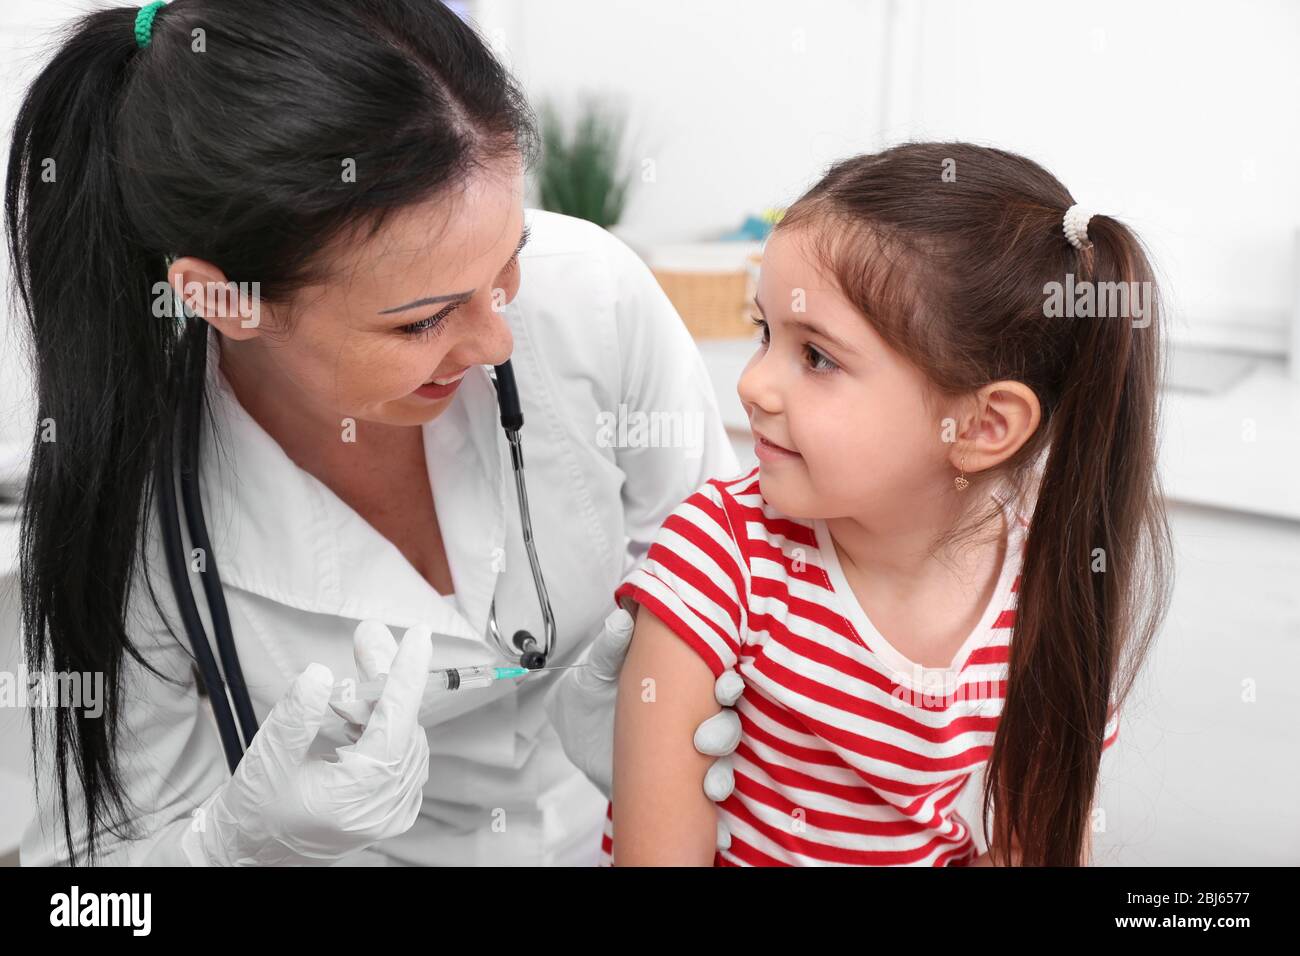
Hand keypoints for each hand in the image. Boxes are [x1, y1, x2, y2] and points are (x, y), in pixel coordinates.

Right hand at [181, 623, 430, 865]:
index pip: (397, 724)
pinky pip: (400, 751)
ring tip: (348, 680)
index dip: (407, 675)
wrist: (252, 853)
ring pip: (403, 734)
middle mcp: (388, 806)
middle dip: (385, 678)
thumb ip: (294, 716)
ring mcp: (394, 809)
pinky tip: (354, 710)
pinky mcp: (392, 805)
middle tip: (367, 637)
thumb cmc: (256, 811)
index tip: (419, 635)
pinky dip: (381, 723)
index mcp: (360, 796)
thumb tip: (319, 673)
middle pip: (402, 723)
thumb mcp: (267, 759)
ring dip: (380, 700)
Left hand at [544, 607, 741, 850]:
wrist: (575, 740)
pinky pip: (706, 807)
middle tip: (704, 741)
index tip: (726, 689)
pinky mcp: (679, 790)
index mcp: (682, 689)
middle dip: (725, 734)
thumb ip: (609, 650)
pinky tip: (722, 831)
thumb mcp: (593, 674)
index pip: (720, 686)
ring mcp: (688, 758)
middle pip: (727, 727)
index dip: (729, 688)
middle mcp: (694, 722)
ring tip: (712, 786)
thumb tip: (621, 620)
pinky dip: (719, 820)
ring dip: (723, 777)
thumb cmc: (588, 698)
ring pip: (722, 767)